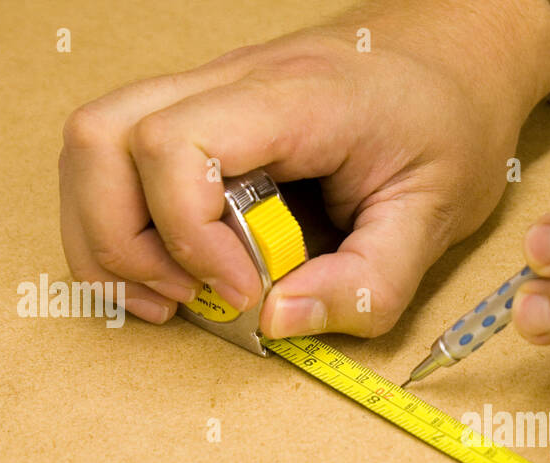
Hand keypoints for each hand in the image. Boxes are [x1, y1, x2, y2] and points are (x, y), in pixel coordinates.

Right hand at [59, 0, 549, 334]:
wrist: (456, 54)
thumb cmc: (450, 123)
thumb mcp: (436, 214)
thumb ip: (368, 282)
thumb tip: (278, 321)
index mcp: (297, 99)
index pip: (177, 143)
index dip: (187, 234)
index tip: (243, 290)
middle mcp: (232, 80)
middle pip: (101, 137)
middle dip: (120, 241)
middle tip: (184, 301)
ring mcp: (208, 90)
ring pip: (93, 142)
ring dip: (106, 234)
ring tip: (169, 296)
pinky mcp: (202, 113)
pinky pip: (120, 155)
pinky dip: (123, 221)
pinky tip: (173, 270)